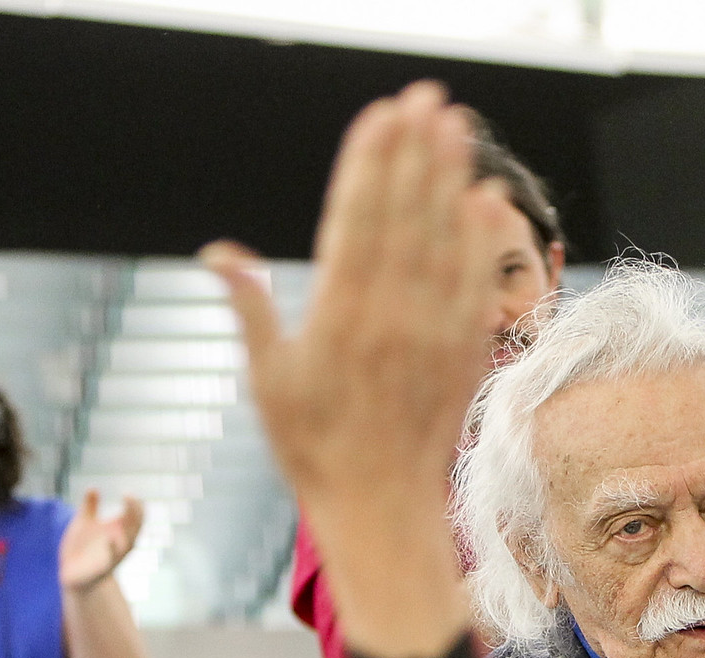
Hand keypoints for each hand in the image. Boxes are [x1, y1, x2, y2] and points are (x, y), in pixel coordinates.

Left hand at [60, 489, 144, 591]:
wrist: (71, 573)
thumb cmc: (81, 547)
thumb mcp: (84, 523)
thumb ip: (90, 507)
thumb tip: (93, 488)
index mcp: (118, 530)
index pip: (135, 516)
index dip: (135, 504)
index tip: (128, 492)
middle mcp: (120, 543)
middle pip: (135, 527)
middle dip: (135, 512)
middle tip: (129, 496)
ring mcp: (113, 556)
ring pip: (128, 544)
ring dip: (130, 530)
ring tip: (127, 512)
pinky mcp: (102, 569)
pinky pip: (111, 560)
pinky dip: (112, 550)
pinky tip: (110, 539)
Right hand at [203, 82, 504, 655]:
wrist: (380, 510)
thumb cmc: (314, 450)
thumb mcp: (269, 382)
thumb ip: (252, 311)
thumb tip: (219, 253)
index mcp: (336, 318)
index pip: (356, 222)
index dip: (369, 165)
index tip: (379, 117)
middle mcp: (389, 319)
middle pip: (406, 218)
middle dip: (415, 154)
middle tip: (426, 100)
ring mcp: (432, 335)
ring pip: (445, 241)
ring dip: (451, 181)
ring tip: (457, 130)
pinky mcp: (463, 354)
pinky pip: (475, 285)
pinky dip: (482, 241)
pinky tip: (485, 202)